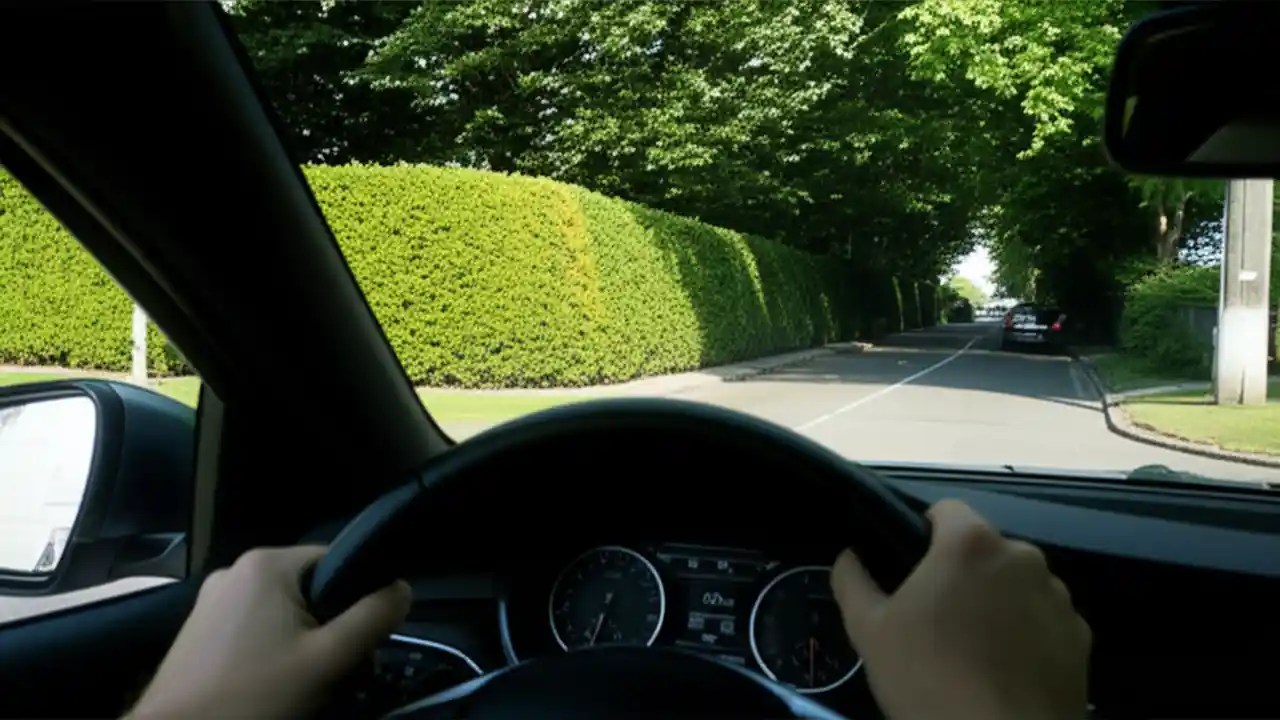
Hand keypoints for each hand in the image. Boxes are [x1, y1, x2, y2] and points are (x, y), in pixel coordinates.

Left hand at [127, 546, 410, 719]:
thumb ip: (373, 618)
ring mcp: (213, 601)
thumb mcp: (328, 660)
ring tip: (310, 686)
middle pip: (312, 590)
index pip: (337, 562)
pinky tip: (278, 686)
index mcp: (267, 563)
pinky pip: (256, 629)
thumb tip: (402, 588)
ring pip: (285, 614)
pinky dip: (276, 653)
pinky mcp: (200, 631)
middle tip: (339, 673)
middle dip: (333, 630)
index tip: (363, 643)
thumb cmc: (255, 694)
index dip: (360, 600)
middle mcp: (237, 570)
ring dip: (307, 646)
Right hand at [831, 500, 1089, 719]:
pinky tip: (1006, 671)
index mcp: (970, 543)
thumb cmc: (929, 678)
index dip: (924, 534)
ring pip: (1017, 585)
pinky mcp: (1081, 637)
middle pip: (984, 550)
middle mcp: (1023, 556)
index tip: (912, 572)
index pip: (946, 510)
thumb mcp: (868, 631)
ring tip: (974, 651)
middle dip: (963, 574)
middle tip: (937, 620)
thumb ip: (853, 580)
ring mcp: (1059, 597)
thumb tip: (850, 556)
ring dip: (998, 602)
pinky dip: (1027, 635)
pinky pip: (1044, 620)